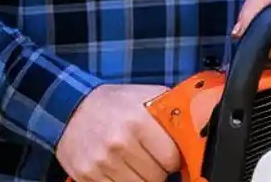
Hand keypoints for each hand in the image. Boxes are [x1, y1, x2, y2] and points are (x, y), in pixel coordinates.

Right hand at [56, 84, 180, 181]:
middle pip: (156, 178)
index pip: (171, 159)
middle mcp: (118, 143)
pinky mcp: (87, 176)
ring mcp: (101, 163)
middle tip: (150, 158)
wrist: (71, 109)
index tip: (168, 155)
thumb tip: (200, 127)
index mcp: (137, 121)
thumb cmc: (114, 104)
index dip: (173, 159)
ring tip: (135, 163)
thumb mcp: (145, 96)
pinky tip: (119, 170)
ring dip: (141, 179)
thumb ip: (173, 111)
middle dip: (158, 171)